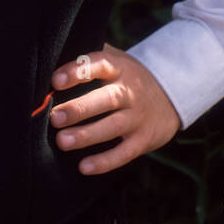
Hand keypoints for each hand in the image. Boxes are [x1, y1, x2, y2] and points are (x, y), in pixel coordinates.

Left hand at [48, 42, 181, 173]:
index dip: (78, 71)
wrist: (170, 96)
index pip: (99, 64)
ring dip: (87, 135)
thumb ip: (89, 58)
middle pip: (107, 99)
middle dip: (80, 108)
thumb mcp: (116, 60)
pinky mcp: (143, 140)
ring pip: (113, 127)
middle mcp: (130, 91)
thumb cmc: (127, 77)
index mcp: (119, 68)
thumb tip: (52, 56)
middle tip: (54, 117)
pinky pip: (124, 153)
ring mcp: (138, 117)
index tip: (55, 81)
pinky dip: (104, 162)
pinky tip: (83, 167)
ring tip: (62, 141)